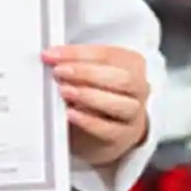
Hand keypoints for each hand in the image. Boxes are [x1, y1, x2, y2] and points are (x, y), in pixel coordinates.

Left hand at [43, 45, 149, 166]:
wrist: (108, 128)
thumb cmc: (98, 92)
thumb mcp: (90, 73)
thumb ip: (76, 63)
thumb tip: (51, 57)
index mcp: (131, 63)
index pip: (107, 54)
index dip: (77, 54)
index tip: (52, 55)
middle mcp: (138, 87)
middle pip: (121, 78)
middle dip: (86, 73)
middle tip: (60, 72)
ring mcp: (134, 113)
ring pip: (120, 104)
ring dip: (88, 96)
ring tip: (64, 92)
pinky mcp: (124, 136)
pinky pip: (109, 129)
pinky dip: (88, 121)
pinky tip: (71, 113)